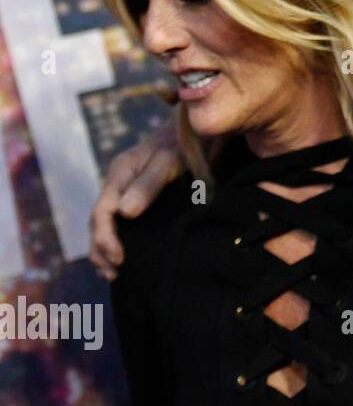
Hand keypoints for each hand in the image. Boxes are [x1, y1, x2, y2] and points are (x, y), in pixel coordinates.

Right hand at [89, 129, 183, 280]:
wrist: (200, 130)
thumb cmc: (186, 144)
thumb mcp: (170, 161)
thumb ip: (148, 185)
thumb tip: (124, 213)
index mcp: (120, 173)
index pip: (102, 213)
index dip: (106, 239)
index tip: (119, 259)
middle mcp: (119, 182)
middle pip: (99, 221)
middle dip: (101, 250)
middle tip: (113, 275)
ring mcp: (127, 188)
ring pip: (108, 222)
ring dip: (106, 248)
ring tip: (114, 273)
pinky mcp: (139, 194)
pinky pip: (122, 220)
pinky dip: (119, 239)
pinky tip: (126, 255)